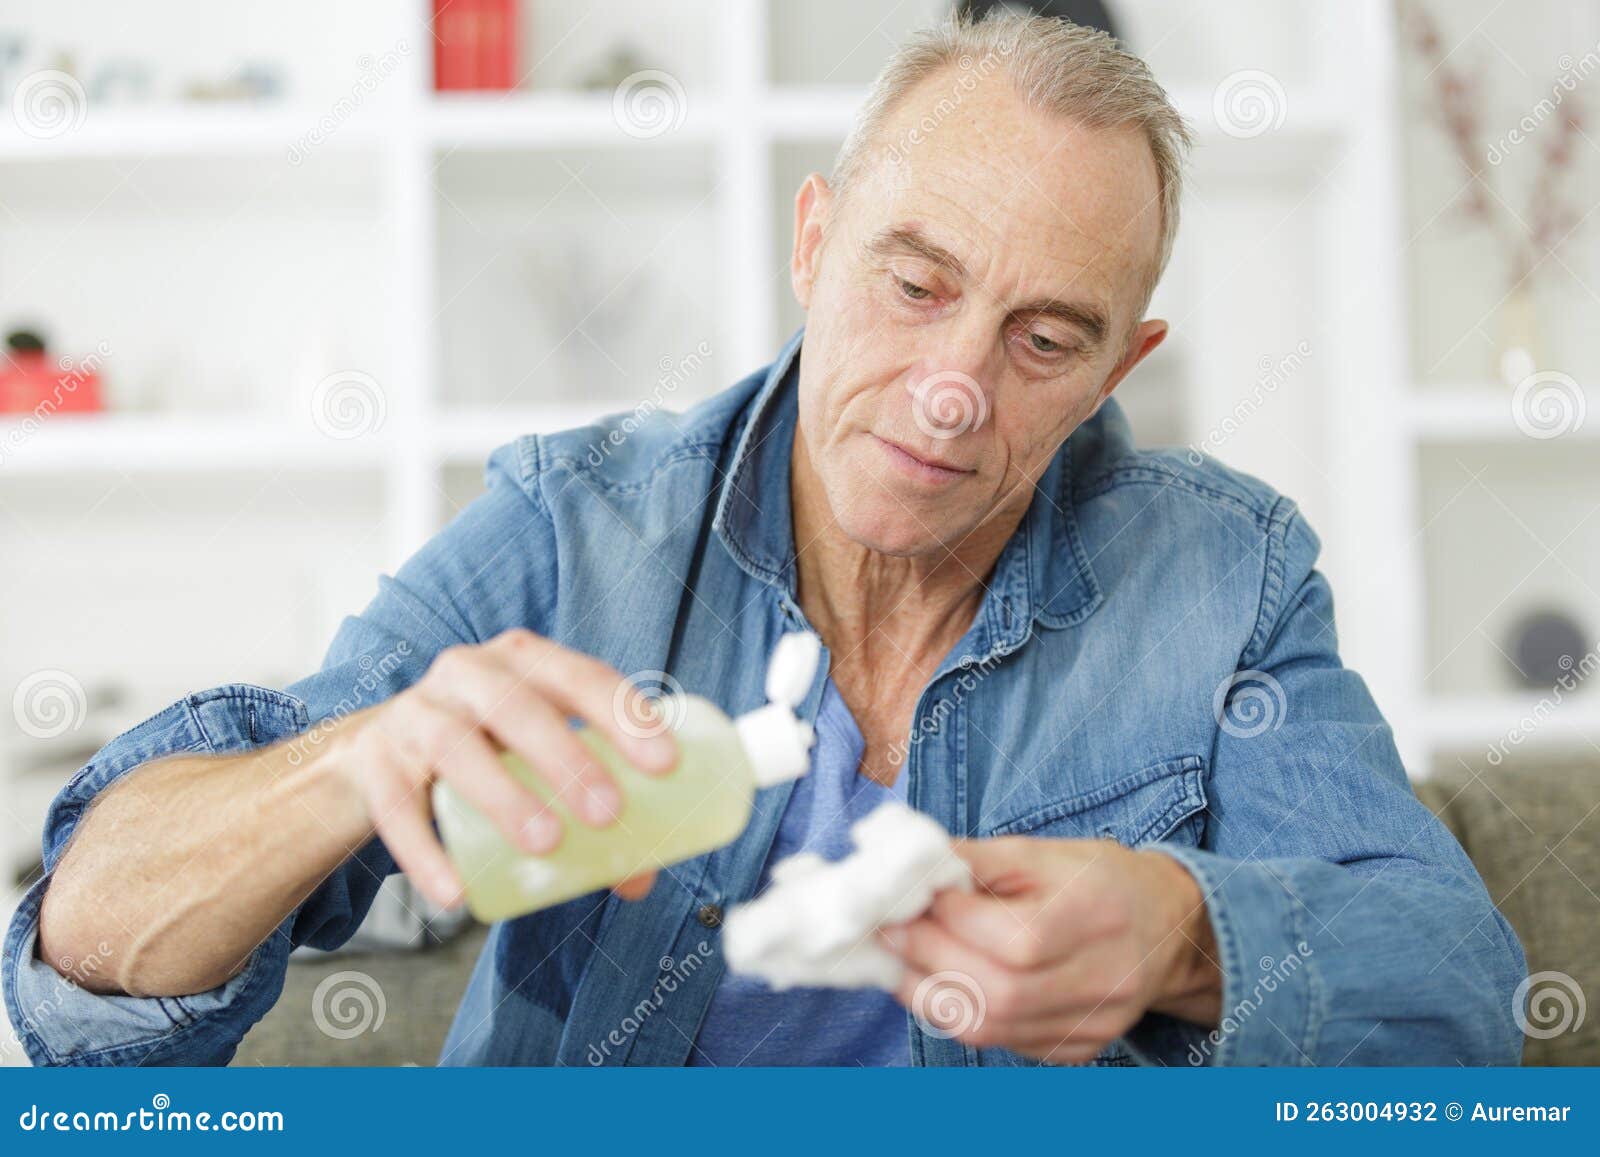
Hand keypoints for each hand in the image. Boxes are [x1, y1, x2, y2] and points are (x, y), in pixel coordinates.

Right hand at [326, 628, 676, 908]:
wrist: (377, 755)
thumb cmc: (485, 749)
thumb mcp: (536, 758)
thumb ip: (588, 806)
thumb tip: (640, 876)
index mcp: (525, 662)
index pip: (581, 675)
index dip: (624, 714)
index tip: (666, 763)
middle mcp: (468, 673)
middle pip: (518, 705)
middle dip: (568, 757)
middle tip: (608, 812)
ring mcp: (414, 714)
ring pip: (455, 746)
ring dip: (504, 795)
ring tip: (546, 844)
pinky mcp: (374, 763)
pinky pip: (397, 807)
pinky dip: (426, 853)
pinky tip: (457, 891)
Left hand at [879, 836, 1220, 1063]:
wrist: (1165, 925)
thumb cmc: (1095, 879)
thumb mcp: (1042, 851)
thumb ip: (977, 860)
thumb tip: (911, 868)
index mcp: (1098, 914)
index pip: (1018, 937)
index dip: (951, 921)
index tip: (906, 902)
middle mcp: (1105, 978)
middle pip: (1001, 990)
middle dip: (929, 961)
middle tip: (890, 935)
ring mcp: (1094, 1023)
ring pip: (995, 1027)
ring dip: (932, 996)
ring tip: (900, 964)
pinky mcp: (1079, 1048)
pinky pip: (1005, 1043)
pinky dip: (960, 1017)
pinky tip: (938, 987)